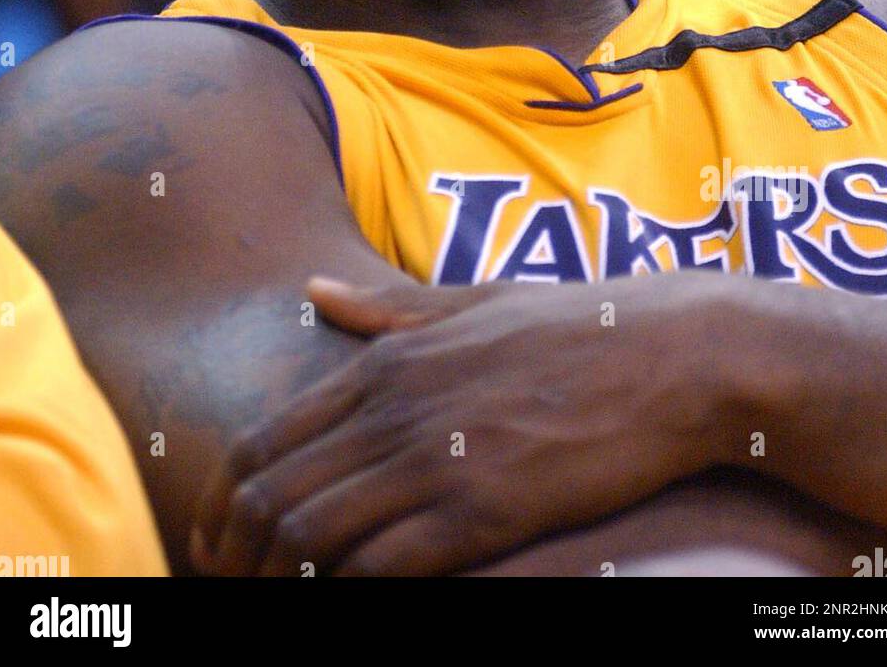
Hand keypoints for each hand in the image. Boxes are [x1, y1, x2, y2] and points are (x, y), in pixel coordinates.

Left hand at [191, 272, 732, 575]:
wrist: (670, 353)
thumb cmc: (575, 327)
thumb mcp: (470, 301)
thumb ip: (387, 309)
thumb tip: (314, 288)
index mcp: (385, 362)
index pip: (264, 441)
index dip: (224, 501)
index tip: (216, 541)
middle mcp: (395, 409)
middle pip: (272, 496)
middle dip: (236, 553)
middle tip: (232, 584)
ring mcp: (436, 461)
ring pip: (312, 536)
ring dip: (285, 578)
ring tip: (283, 596)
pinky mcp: (483, 512)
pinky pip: (382, 570)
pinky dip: (352, 591)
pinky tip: (353, 598)